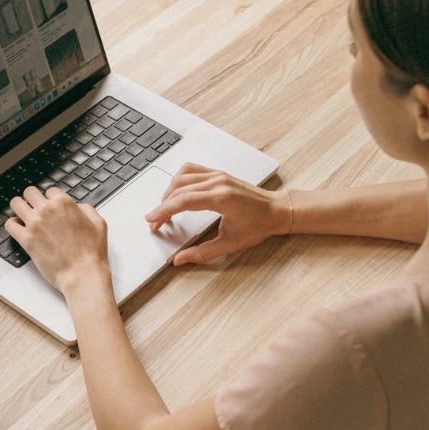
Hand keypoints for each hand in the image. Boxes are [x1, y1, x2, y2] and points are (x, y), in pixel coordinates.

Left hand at [5, 186, 111, 299]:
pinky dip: (12, 225)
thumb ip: (87, 209)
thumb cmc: (91, 253)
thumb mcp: (98, 224)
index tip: (49, 207)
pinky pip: (10, 224)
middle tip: (33, 208)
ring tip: (22, 215)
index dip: (50, 199)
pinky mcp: (26, 239)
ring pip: (15, 203)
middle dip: (32, 199)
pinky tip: (18, 229)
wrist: (82, 274)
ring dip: (19, 208)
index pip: (49, 191)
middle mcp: (47, 210)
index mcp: (64, 203)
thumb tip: (78, 207)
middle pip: (29, 192)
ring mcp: (35, 224)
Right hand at [145, 164, 288, 265]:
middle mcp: (218, 182)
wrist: (276, 210)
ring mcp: (218, 175)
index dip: (163, 210)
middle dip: (162, 206)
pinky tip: (175, 193)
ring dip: (168, 192)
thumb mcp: (230, 244)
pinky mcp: (217, 173)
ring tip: (163, 209)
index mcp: (222, 198)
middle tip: (154, 222)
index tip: (152, 220)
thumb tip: (180, 260)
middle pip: (179, 189)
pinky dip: (178, 181)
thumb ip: (202, 253)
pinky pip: (191, 170)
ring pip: (182, 177)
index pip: (184, 200)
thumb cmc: (258, 226)